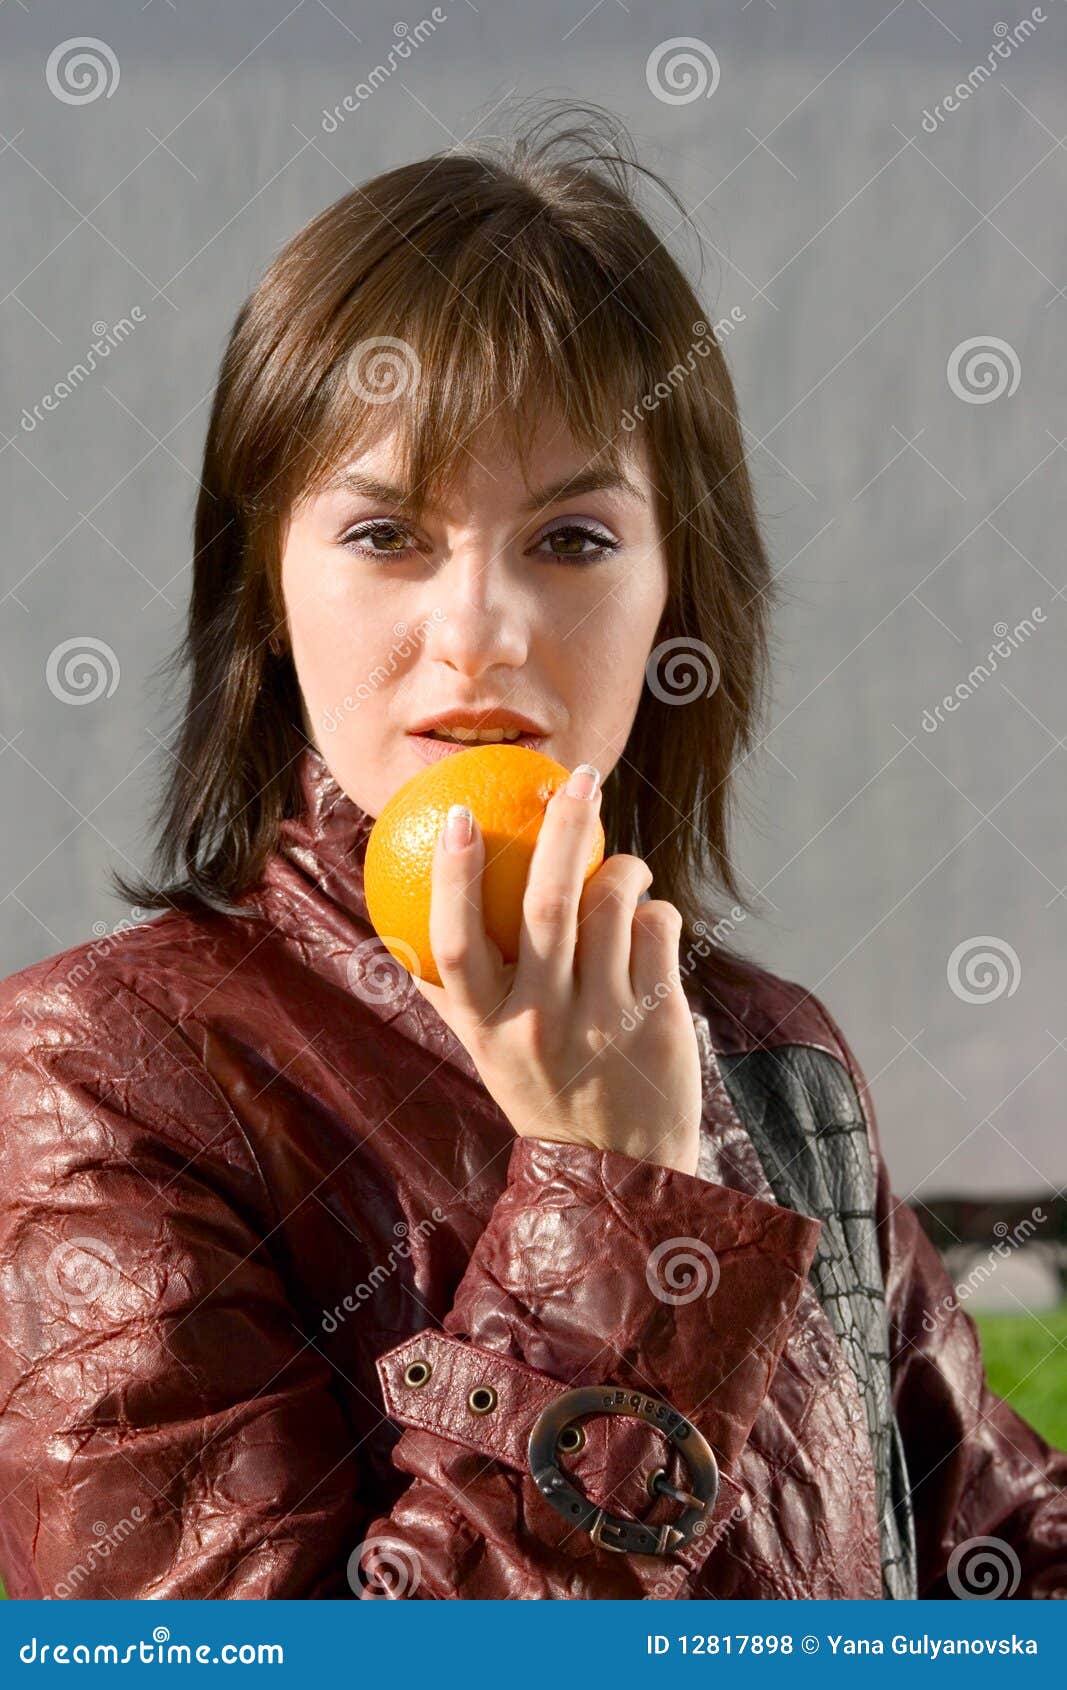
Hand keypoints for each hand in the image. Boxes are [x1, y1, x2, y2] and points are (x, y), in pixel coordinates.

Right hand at [407, 764, 702, 1176]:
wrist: (622, 1171)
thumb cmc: (546, 1094)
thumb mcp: (489, 1054)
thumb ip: (454, 996)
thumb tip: (400, 927)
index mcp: (487, 1028)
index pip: (455, 943)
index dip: (452, 875)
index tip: (458, 816)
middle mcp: (541, 1021)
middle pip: (548, 904)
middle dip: (564, 828)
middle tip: (577, 778)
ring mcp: (603, 1021)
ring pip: (613, 905)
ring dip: (623, 866)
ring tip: (623, 863)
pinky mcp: (657, 1018)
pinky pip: (658, 929)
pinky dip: (655, 908)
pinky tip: (649, 916)